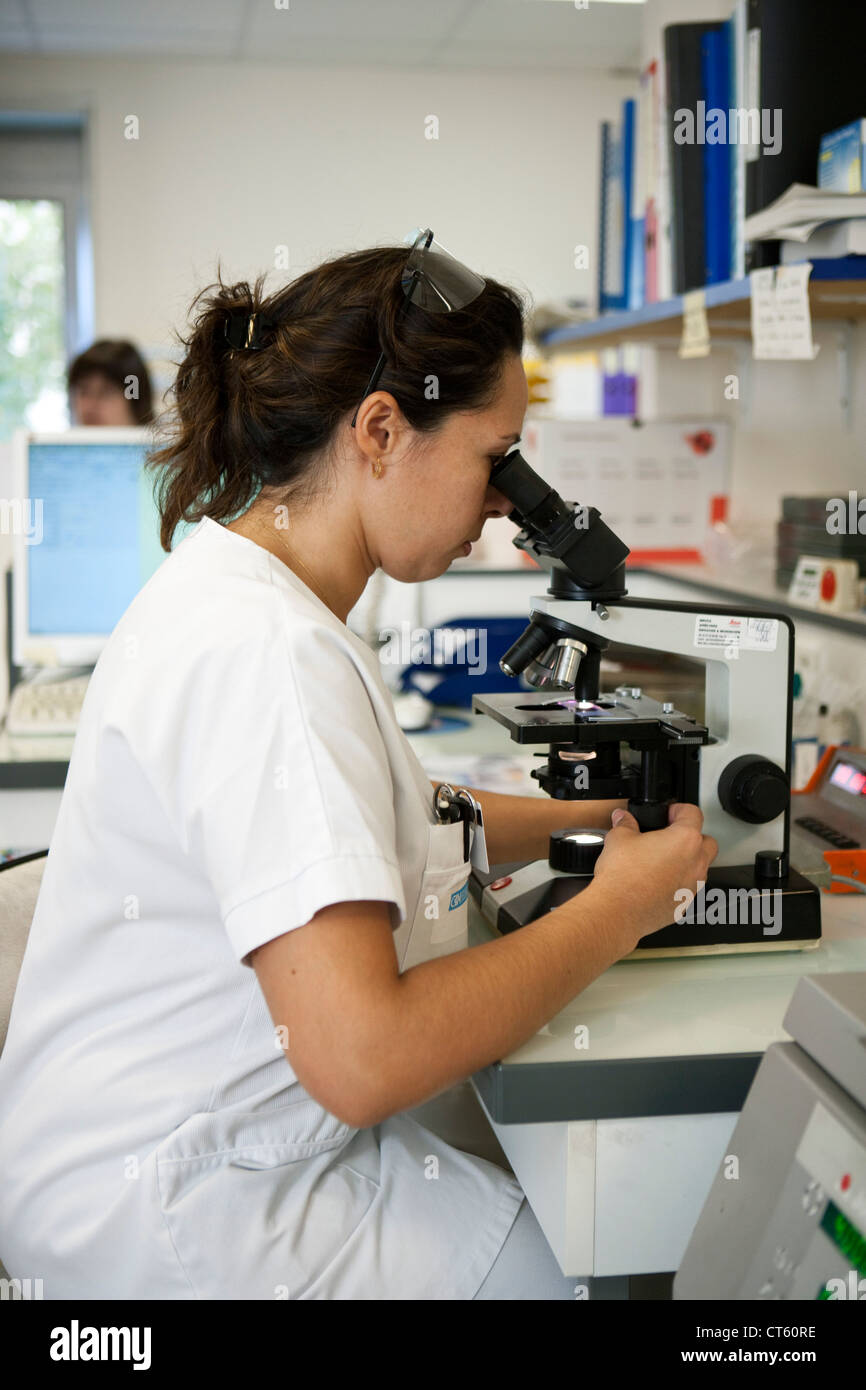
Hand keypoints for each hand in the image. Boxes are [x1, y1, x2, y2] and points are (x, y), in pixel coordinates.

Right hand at [590, 802, 718, 948]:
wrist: (618, 911)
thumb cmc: (623, 878)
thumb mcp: (619, 838)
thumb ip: (625, 824)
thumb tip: (623, 819)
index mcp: (685, 840)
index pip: (693, 814)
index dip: (678, 810)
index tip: (668, 814)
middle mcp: (695, 862)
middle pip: (707, 842)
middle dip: (692, 836)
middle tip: (671, 836)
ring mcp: (692, 886)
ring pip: (701, 867)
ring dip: (687, 861)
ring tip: (662, 860)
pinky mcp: (684, 904)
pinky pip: (688, 887)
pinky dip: (678, 882)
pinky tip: (657, 881)